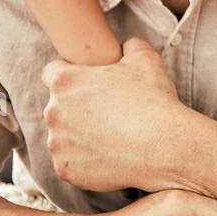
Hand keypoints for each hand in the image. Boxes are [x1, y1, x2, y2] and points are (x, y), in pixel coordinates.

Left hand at [42, 36, 188, 192]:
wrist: (165, 148)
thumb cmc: (154, 101)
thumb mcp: (146, 59)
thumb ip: (130, 46)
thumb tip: (126, 46)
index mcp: (65, 82)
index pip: (52, 72)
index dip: (71, 75)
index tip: (88, 84)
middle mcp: (53, 112)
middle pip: (58, 106)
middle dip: (76, 108)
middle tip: (107, 114)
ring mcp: (57, 143)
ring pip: (63, 136)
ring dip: (79, 135)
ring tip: (111, 137)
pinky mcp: (66, 170)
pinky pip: (70, 162)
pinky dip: (85, 160)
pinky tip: (110, 156)